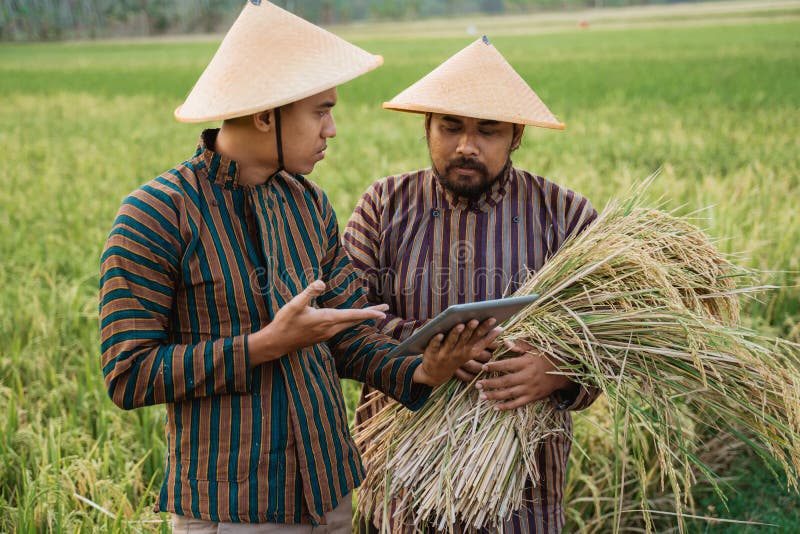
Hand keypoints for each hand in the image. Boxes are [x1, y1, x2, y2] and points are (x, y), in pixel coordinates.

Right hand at [248, 280, 387, 365]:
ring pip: (349, 325)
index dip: (369, 313)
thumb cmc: (285, 322)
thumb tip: (322, 283)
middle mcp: (330, 329)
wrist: (277, 342)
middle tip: (385, 308)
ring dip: (361, 317)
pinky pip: (342, 327)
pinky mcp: (322, 336)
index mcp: (327, 319)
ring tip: (372, 312)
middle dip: (370, 314)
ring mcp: (327, 334)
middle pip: (355, 320)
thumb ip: (308, 292)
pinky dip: (350, 321)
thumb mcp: (294, 304)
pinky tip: (350, 318)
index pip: (353, 315)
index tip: (383, 313)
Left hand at [413, 318, 501, 386]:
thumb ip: (481, 341)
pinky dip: (436, 340)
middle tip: (475, 320)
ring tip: (460, 324)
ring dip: (456, 333)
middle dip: (471, 329)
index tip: (493, 319)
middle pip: (466, 339)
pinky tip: (439, 333)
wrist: (434, 374)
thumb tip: (500, 329)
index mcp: (469, 351)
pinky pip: (434, 346)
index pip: (480, 339)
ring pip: (451, 342)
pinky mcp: (432, 354)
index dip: (486, 329)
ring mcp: (445, 354)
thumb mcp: (470, 352)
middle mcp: (459, 353)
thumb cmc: (455, 358)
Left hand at [475, 339, 573, 409]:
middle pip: (505, 381)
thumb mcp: (534, 349)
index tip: (483, 367)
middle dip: (490, 383)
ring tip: (481, 396)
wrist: (562, 374)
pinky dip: (506, 407)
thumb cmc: (544, 358)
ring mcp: (530, 388)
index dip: (494, 366)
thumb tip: (505, 342)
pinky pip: (517, 403)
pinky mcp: (532, 398)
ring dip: (494, 395)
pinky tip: (495, 408)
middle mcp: (527, 376)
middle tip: (477, 384)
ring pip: (509, 394)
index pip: (507, 364)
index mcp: (526, 363)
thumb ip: (519, 345)